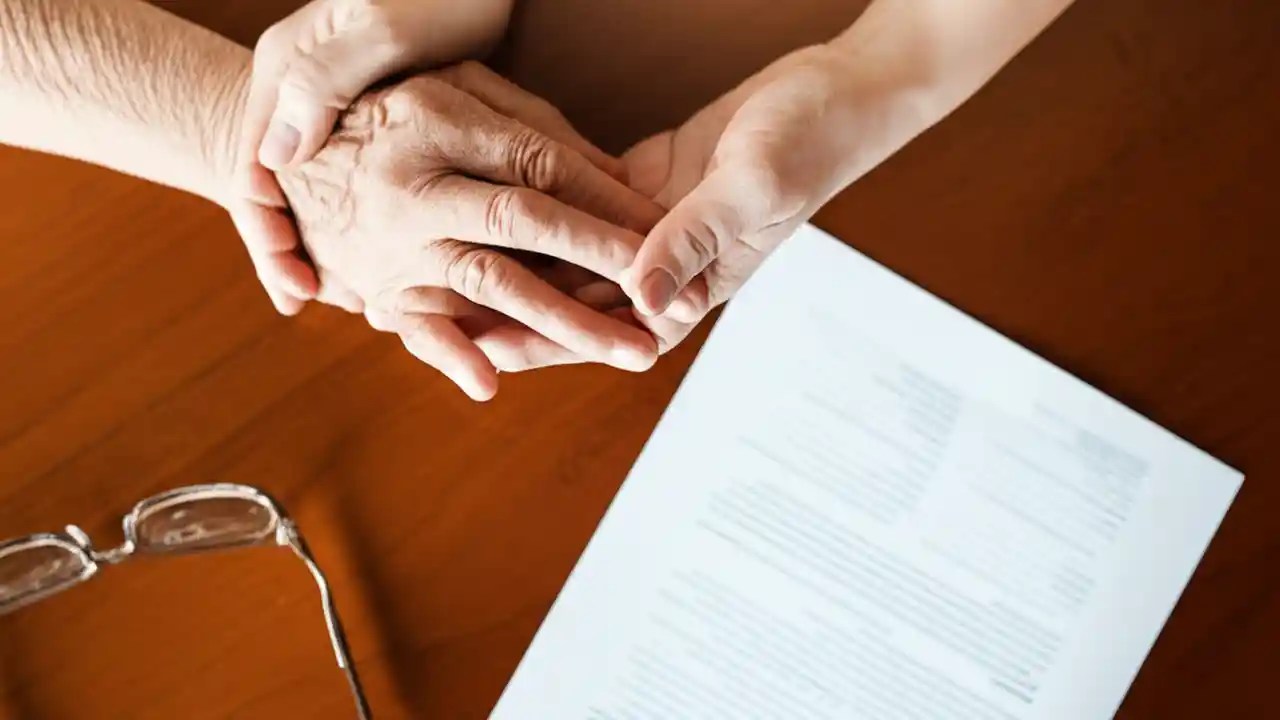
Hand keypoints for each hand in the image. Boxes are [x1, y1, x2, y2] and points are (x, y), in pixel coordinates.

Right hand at [229, 0, 516, 314]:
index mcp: (287, 74)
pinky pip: (367, 184)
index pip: (252, 171)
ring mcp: (344, 107)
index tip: (299, 291)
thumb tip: (273, 160)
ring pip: (321, 194)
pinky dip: (378, 227)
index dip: (268, 238)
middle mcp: (306, 95)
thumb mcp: (378, 29)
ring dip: (337, 248)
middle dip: (303, 255)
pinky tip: (399, 261)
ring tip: (362, 302)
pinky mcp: (387, 117)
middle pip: (282, 193)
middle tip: (334, 305)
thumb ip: (323, 83)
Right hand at [276, 66, 664, 399]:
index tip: (670, 231)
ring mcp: (393, 241)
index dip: (612, 200)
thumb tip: (612, 175)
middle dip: (609, 262)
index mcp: (439, 119)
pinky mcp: (374, 285)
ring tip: (635, 353)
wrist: (267, 146)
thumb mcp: (448, 82)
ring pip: (493, 284)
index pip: (545, 164)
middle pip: (528, 224)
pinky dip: (450, 356)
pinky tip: (491, 384)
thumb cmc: (377, 106)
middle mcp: (416, 183)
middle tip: (675, 298)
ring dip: (569, 323)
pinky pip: (417, 325)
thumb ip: (526, 122)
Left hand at [485, 45, 875, 369]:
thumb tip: (637, 295)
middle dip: (513, 307)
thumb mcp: (753, 186)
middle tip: (438, 306)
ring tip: (451, 259)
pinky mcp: (647, 184)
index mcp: (697, 283)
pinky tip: (491, 201)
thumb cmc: (811, 142)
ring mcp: (655, 226)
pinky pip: (583, 205)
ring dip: (520, 261)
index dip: (544, 342)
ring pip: (574, 256)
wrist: (837, 92)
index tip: (482, 345)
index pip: (609, 332)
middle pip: (578, 301)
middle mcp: (669, 265)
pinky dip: (543, 208)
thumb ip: (694, 237)